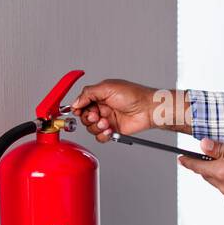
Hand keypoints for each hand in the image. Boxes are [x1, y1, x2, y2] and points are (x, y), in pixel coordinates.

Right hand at [70, 80, 189, 141]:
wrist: (148, 109)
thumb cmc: (133, 95)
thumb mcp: (107, 87)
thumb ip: (88, 93)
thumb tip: (75, 102)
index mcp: (100, 96)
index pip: (82, 103)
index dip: (79, 108)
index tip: (79, 111)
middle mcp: (102, 107)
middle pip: (84, 117)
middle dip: (89, 118)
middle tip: (97, 115)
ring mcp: (108, 119)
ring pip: (92, 128)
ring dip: (97, 126)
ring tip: (107, 122)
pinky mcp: (113, 130)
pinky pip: (100, 137)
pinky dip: (103, 135)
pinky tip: (109, 130)